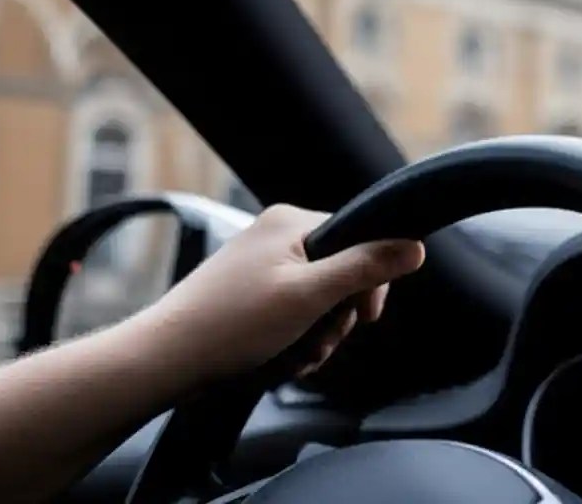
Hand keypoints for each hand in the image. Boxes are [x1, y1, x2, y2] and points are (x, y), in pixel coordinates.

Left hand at [138, 204, 424, 382]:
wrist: (166, 360)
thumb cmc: (232, 324)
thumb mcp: (311, 296)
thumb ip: (366, 268)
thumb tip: (416, 247)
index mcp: (291, 222)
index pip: (361, 240)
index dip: (369, 284)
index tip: (362, 316)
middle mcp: (276, 237)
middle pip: (342, 275)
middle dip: (337, 318)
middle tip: (317, 341)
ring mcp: (261, 266)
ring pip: (320, 301)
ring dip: (316, 336)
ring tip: (293, 355)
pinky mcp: (250, 295)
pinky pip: (294, 314)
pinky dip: (294, 341)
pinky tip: (279, 358)